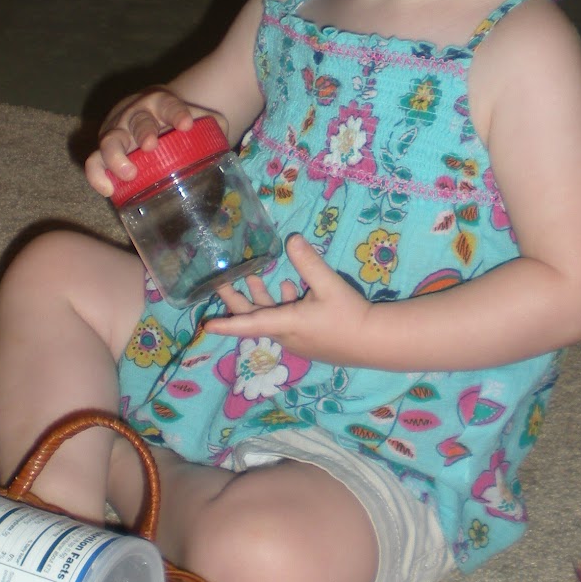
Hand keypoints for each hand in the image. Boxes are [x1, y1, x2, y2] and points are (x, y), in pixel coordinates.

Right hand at [84, 89, 226, 196]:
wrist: (151, 116)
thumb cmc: (177, 122)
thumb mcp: (196, 117)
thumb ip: (212, 124)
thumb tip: (224, 137)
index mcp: (160, 103)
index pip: (168, 104)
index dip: (176, 113)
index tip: (186, 125)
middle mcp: (135, 114)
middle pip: (137, 120)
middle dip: (143, 131)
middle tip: (151, 146)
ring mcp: (117, 132)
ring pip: (109, 140)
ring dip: (116, 156)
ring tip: (128, 174)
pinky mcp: (104, 152)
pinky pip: (94, 162)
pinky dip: (97, 175)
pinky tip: (107, 190)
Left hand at [205, 234, 372, 365]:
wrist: (375, 342)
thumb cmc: (350, 315)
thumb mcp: (329, 285)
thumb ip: (309, 263)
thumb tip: (292, 239)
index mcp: (286, 323)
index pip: (249, 324)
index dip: (226, 324)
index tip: (205, 325)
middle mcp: (286, 335)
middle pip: (254, 318)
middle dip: (237, 300)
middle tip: (221, 282)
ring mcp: (297, 340)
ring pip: (270, 318)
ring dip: (261, 298)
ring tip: (253, 278)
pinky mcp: (309, 340)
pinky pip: (286, 322)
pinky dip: (282, 305)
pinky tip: (291, 288)